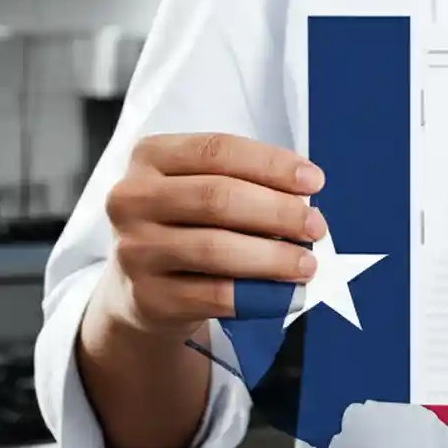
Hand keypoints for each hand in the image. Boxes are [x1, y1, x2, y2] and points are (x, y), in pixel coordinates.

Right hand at [96, 133, 327, 340]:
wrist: (142, 291)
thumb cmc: (188, 227)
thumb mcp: (202, 190)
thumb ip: (244, 184)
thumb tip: (303, 202)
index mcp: (149, 157)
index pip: (217, 150)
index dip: (271, 164)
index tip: (314, 181)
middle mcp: (132, 199)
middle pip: (217, 197)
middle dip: (278, 212)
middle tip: (316, 227)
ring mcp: (134, 250)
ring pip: (215, 248)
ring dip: (273, 256)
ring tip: (307, 263)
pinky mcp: (148, 297)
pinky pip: (215, 295)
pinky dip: (260, 295)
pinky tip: (288, 293)